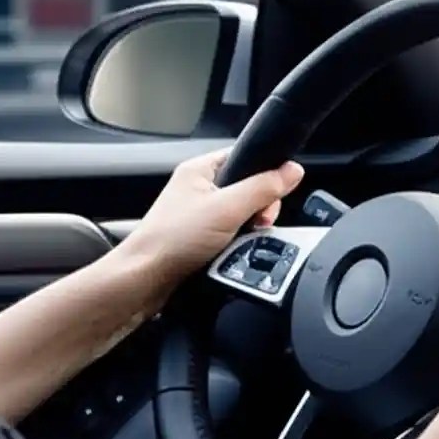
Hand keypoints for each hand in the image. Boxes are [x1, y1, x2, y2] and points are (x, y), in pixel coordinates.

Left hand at [125, 148, 304, 280]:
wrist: (145, 280)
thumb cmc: (172, 240)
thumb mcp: (228, 208)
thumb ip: (263, 188)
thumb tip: (293, 170)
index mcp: (200, 170)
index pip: (246, 158)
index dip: (265, 175)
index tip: (272, 195)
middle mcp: (199, 189)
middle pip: (249, 188)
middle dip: (259, 208)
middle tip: (255, 223)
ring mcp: (199, 214)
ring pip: (243, 214)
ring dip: (249, 228)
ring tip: (239, 241)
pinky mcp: (200, 237)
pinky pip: (233, 233)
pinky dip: (238, 242)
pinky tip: (232, 251)